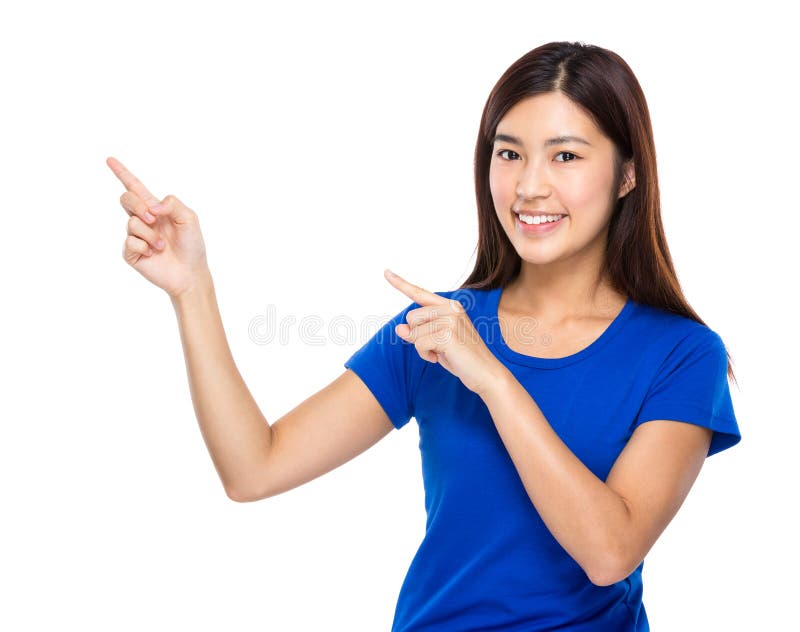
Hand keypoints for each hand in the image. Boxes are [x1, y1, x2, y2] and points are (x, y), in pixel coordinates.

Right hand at [107, 156, 210, 298]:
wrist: (190, 272)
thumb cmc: (192, 245)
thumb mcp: (189, 219)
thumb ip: (172, 204)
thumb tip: (151, 207)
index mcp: (155, 208)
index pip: (134, 187)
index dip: (122, 173)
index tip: (109, 159)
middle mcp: (143, 220)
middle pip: (126, 199)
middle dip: (138, 206)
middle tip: (153, 219)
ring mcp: (135, 236)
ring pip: (132, 223)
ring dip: (150, 234)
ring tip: (162, 246)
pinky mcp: (131, 252)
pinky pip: (130, 242)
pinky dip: (144, 247)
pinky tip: (153, 254)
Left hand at [384, 269, 508, 396]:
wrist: (486, 373)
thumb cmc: (461, 358)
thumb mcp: (436, 343)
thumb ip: (418, 333)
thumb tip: (399, 328)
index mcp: (450, 306)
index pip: (420, 293)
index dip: (401, 283)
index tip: (385, 272)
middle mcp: (451, 308)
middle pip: (411, 317)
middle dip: (417, 335)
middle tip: (436, 347)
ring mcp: (450, 319)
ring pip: (414, 331)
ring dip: (422, 347)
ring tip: (441, 353)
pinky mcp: (447, 334)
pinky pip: (419, 344)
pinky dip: (425, 355)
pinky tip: (439, 358)